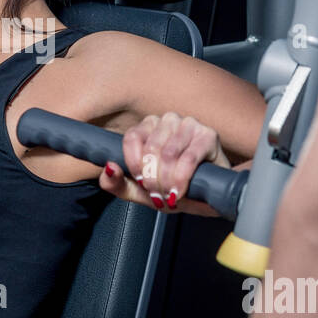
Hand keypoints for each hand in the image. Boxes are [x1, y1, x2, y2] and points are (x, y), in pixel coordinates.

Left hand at [98, 111, 231, 216]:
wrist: (208, 197)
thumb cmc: (174, 188)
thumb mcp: (140, 191)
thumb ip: (117, 183)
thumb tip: (109, 167)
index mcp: (148, 127)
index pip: (132, 138)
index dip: (135, 165)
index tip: (141, 183)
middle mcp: (167, 120)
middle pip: (150, 148)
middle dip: (152, 179)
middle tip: (158, 195)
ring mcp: (189, 124)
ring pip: (169, 153)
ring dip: (167, 180)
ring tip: (171, 194)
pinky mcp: (208, 135)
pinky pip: (189, 158)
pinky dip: (181, 178)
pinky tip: (180, 191)